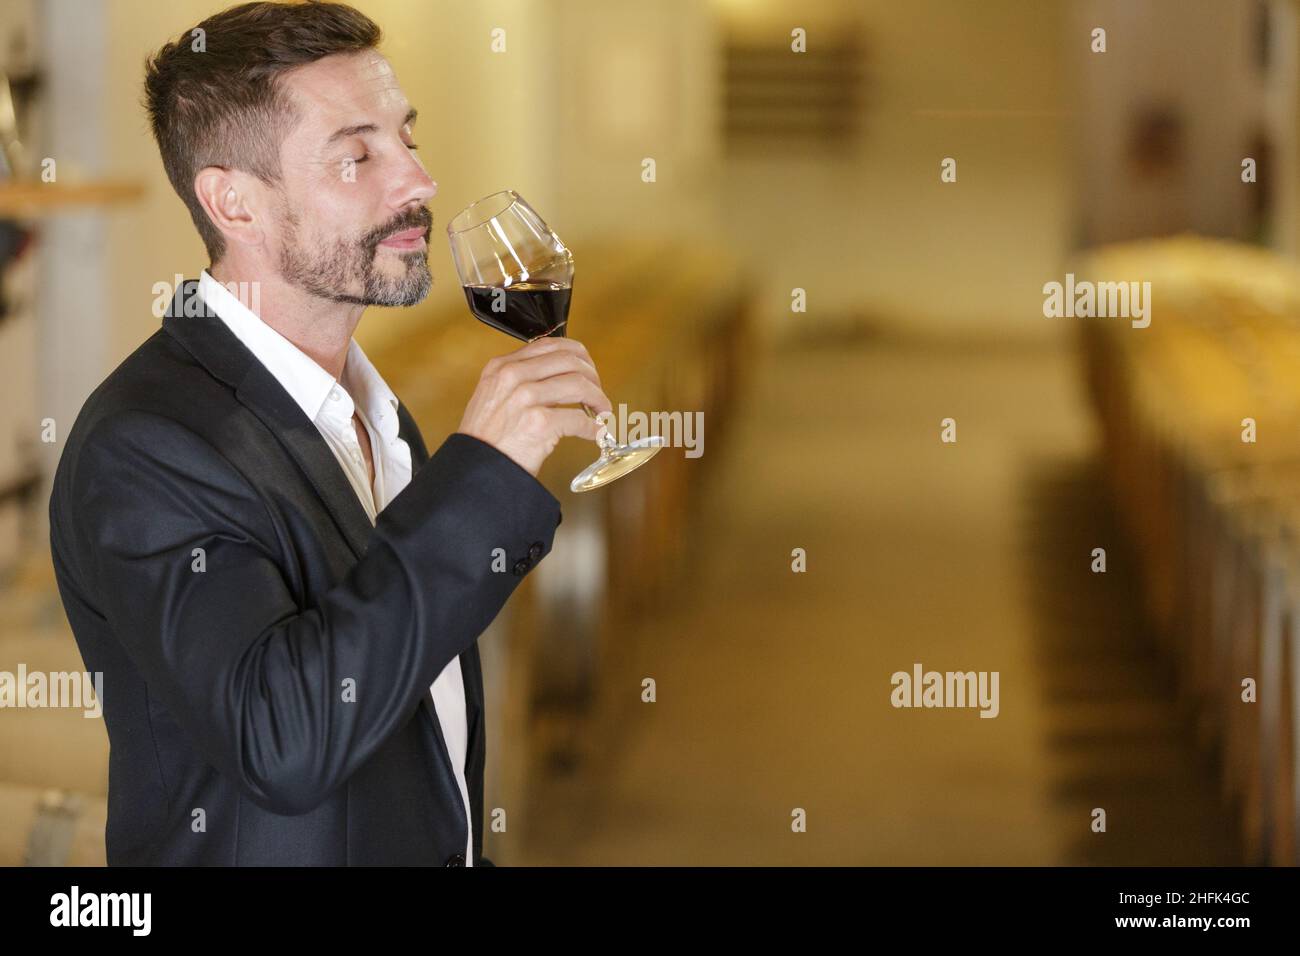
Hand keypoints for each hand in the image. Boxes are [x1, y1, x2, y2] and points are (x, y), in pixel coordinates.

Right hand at [457, 337, 612, 476]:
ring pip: (580, 385)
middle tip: (598, 393)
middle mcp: (513, 376)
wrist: (475, 469)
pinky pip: (580, 419)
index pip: (550, 345)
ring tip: (602, 412)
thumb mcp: (493, 396)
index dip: (578, 356)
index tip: (587, 370)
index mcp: (502, 366)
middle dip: (593, 376)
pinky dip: (594, 428)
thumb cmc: (486, 439)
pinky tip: (595, 434)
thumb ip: (519, 380)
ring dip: (599, 399)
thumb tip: (558, 376)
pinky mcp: (539, 423)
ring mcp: (526, 398)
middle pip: (570, 360)